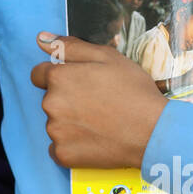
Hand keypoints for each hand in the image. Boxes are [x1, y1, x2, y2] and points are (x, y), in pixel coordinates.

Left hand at [30, 32, 166, 167]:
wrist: (153, 132)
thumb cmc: (133, 91)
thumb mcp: (106, 57)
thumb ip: (70, 47)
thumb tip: (41, 39)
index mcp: (58, 78)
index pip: (39, 74)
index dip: (60, 77)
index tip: (79, 85)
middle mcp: (50, 104)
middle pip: (49, 99)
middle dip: (66, 100)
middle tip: (96, 104)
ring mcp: (55, 131)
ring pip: (55, 123)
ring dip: (69, 123)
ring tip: (99, 123)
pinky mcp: (62, 154)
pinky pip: (58, 148)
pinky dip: (71, 145)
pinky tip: (93, 140)